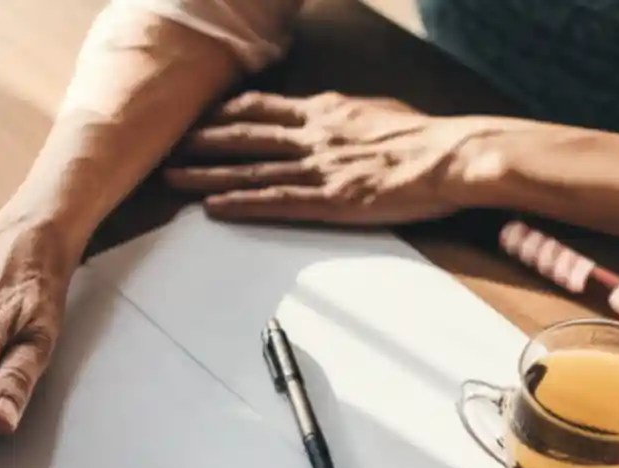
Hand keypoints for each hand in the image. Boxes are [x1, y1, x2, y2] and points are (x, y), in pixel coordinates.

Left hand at [166, 91, 505, 223]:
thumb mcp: (377, 113)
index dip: (225, 115)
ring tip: (172, 178)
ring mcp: (318, 168)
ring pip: (250, 169)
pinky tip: (213, 208)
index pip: (262, 109)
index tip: (198, 120)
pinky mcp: (329, 200)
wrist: (452, 156)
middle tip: (166, 146)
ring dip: (207, 174)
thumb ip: (343, 117)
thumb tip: (328, 117)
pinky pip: (275, 202)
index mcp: (326, 113)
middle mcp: (314, 135)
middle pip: (243, 135)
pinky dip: (240, 204)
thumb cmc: (425, 139)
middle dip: (201, 141)